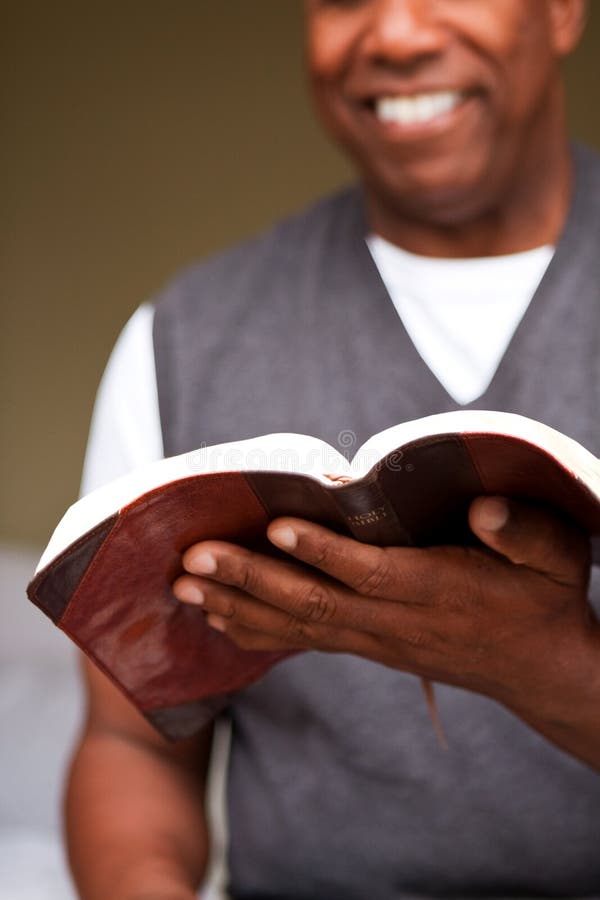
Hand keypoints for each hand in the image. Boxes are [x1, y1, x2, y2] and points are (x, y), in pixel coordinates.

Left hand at [173, 497, 597, 722]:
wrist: (536, 670)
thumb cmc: (541, 599)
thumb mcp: (553, 559)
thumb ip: (522, 533)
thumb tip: (487, 509)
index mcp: (438, 590)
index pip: (370, 573)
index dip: (322, 552)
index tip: (276, 524)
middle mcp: (396, 621)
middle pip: (313, 603)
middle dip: (250, 578)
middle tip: (194, 557)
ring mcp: (376, 640)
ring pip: (297, 627)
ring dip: (237, 604)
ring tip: (182, 586)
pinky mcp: (366, 647)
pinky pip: (302, 642)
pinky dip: (255, 631)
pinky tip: (215, 618)